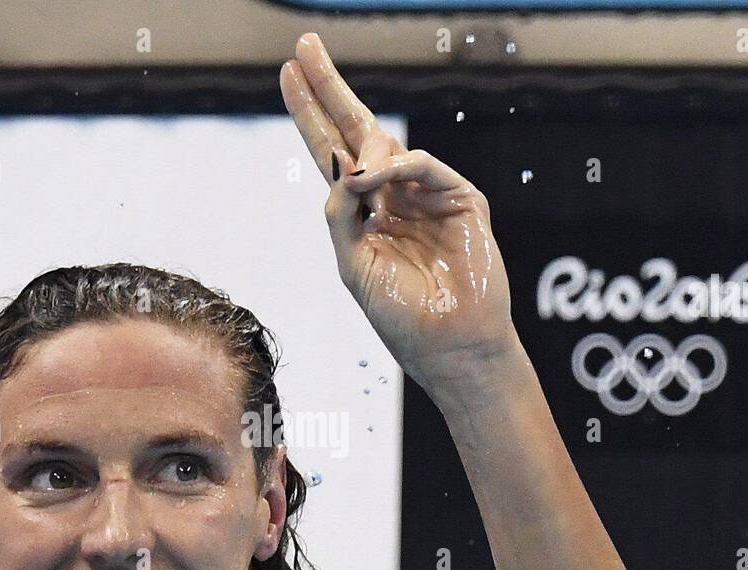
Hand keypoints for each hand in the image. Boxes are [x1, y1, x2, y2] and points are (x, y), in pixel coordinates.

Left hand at [280, 33, 515, 397]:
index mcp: (364, 214)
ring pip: (386, 144)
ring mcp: (427, 194)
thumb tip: (340, 162)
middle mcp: (393, 196)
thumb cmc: (400, 315)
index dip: (310, 113)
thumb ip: (340, 212)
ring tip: (355, 176)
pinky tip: (372, 178)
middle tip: (305, 46)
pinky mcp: (460, 197)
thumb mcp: (352, 264)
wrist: (449, 345)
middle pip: (357, 130)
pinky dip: (393, 167)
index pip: (331, 152)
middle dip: (329, 89)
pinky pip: (420, 164)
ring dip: (362, 150)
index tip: (287, 74)